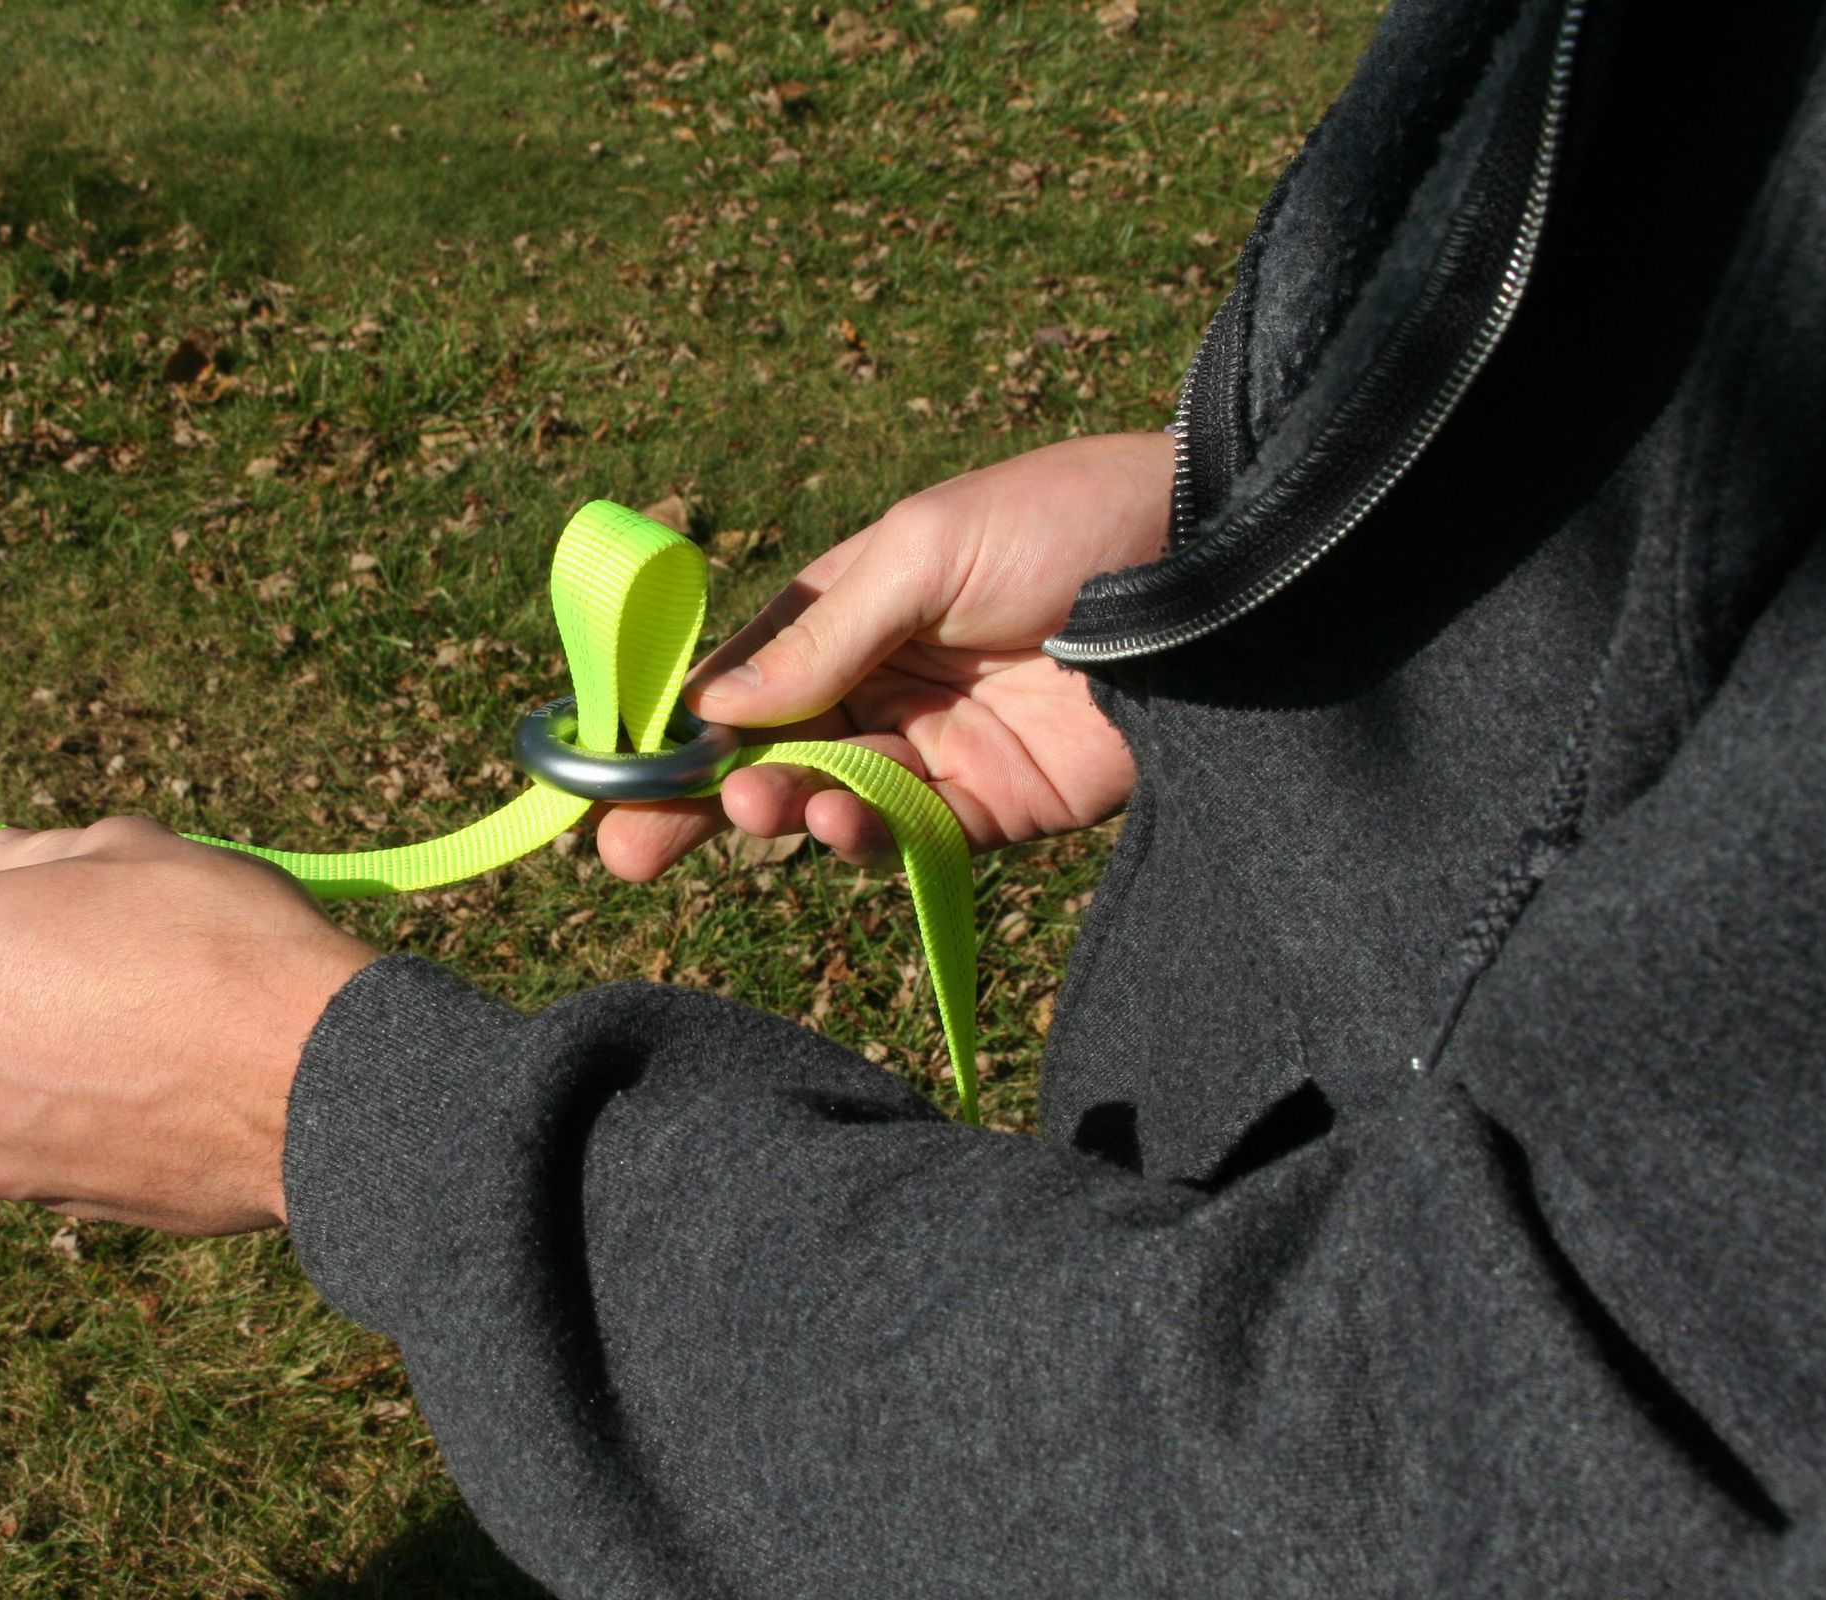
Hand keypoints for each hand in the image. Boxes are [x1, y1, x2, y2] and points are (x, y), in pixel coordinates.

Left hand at [0, 816, 375, 1233]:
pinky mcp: (39, 1204)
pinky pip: (35, 1134)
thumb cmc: (215, 943)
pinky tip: (162, 1078)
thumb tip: (3, 865)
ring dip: (27, 1043)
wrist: (316, 1085)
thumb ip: (35, 855)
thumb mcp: (123, 847)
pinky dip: (74, 1104)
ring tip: (138, 1015)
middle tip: (80, 942)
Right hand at [596, 431, 1172, 879]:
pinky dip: (860, 838)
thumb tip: (711, 705)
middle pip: (766, 751)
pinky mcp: (996, 806)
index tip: (610, 773)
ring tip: (766, 806)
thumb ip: (822, 634)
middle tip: (626, 851)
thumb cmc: (1065, 523)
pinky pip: (904, 837)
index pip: (743, 674)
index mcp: (855, 604)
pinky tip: (838, 818)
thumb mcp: (925, 550)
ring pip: (825, 797)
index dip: (675, 725)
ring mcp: (938, 746)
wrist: (1216, 573)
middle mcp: (886, 677)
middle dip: (697, 798)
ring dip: (782, 808)